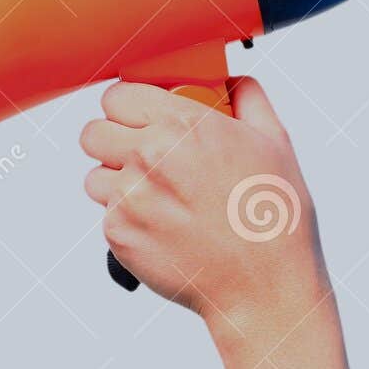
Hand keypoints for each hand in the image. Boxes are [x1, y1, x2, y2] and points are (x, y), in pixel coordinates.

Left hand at [79, 76, 327, 338]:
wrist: (265, 286)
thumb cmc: (274, 218)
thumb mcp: (275, 143)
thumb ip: (249, 100)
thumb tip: (234, 82)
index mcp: (183, 123)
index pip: (118, 95)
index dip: (129, 107)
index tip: (142, 118)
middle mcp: (148, 155)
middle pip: (94, 132)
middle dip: (114, 141)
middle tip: (143, 156)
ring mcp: (129, 196)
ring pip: (95, 176)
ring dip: (117, 183)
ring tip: (158, 198)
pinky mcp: (118, 234)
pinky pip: (107, 215)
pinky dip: (129, 220)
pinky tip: (164, 228)